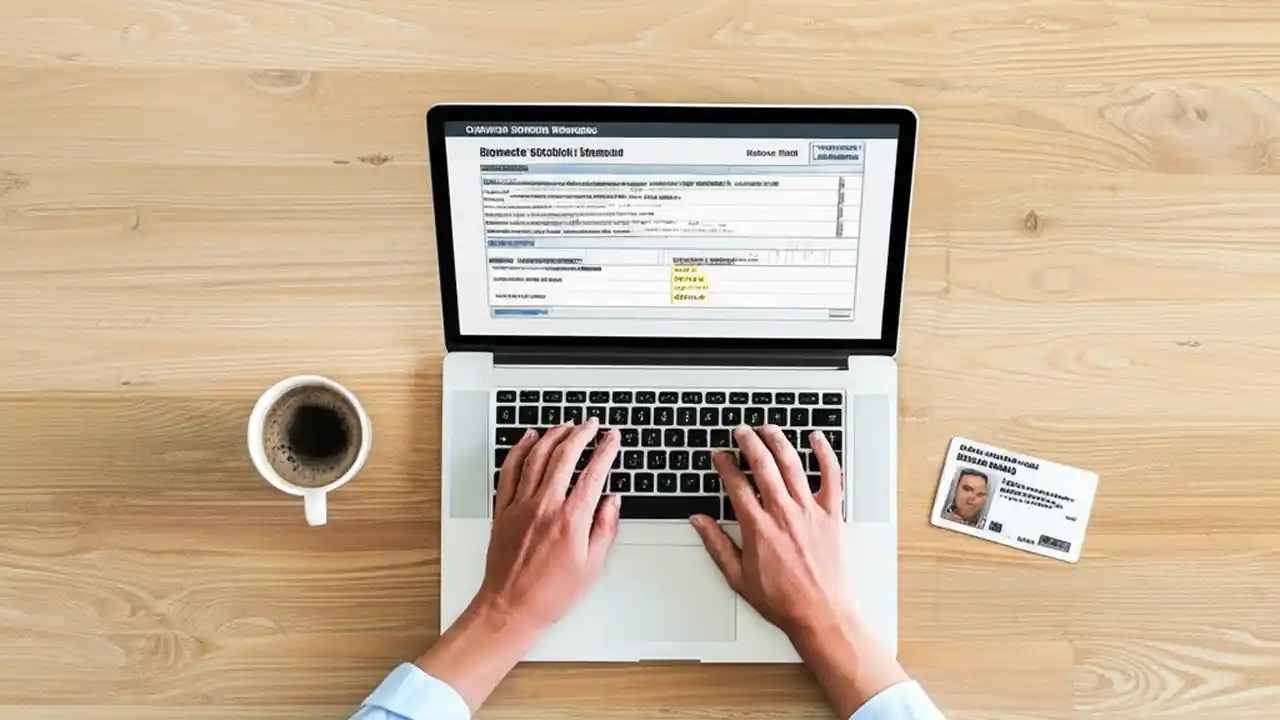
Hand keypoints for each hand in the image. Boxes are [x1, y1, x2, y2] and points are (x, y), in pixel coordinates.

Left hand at [478, 417, 621, 629]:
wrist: (510, 607)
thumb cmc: (550, 594)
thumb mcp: (591, 566)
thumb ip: (604, 528)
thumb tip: (612, 501)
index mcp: (570, 521)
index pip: (592, 474)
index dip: (606, 451)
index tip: (612, 439)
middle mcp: (544, 507)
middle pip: (564, 456)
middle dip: (581, 434)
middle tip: (592, 425)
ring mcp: (520, 506)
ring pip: (536, 457)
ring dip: (554, 436)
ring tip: (566, 426)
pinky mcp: (503, 510)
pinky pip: (509, 471)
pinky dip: (519, 450)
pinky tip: (529, 439)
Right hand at [690, 425, 907, 716]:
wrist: (822, 614)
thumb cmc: (783, 601)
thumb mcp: (738, 577)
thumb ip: (717, 545)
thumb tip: (699, 521)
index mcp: (759, 528)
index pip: (736, 485)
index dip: (725, 465)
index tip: (719, 456)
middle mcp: (784, 513)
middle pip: (763, 465)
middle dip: (748, 443)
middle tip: (741, 432)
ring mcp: (810, 511)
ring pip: (792, 464)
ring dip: (778, 441)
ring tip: (768, 428)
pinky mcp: (832, 514)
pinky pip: (831, 476)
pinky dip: (825, 454)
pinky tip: (816, 439)